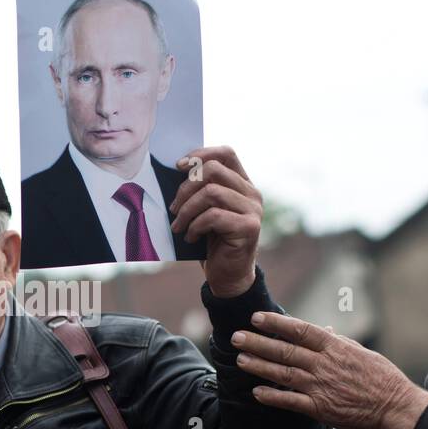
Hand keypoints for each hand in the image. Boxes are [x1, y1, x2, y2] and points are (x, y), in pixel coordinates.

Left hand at [169, 146, 262, 297]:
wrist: (228, 275)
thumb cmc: (212, 240)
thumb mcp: (204, 210)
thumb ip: (200, 189)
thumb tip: (177, 170)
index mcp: (242, 183)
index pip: (226, 154)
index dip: (201, 155)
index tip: (179, 166)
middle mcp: (252, 193)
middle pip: (214, 170)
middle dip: (186, 187)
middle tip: (173, 208)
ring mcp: (253, 210)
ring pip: (211, 192)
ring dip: (187, 210)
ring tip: (178, 226)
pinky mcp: (249, 227)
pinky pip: (213, 216)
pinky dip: (195, 226)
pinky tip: (191, 238)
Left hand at [231, 311, 427, 428]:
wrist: (394, 408)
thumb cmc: (381, 378)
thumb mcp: (360, 353)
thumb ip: (337, 342)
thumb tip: (323, 330)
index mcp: (335, 347)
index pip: (299, 330)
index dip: (276, 323)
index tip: (256, 317)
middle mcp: (324, 365)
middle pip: (285, 351)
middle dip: (258, 343)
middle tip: (236, 337)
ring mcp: (320, 386)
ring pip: (283, 373)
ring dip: (259, 366)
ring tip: (241, 359)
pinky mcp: (320, 408)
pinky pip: (290, 401)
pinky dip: (272, 396)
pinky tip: (256, 392)